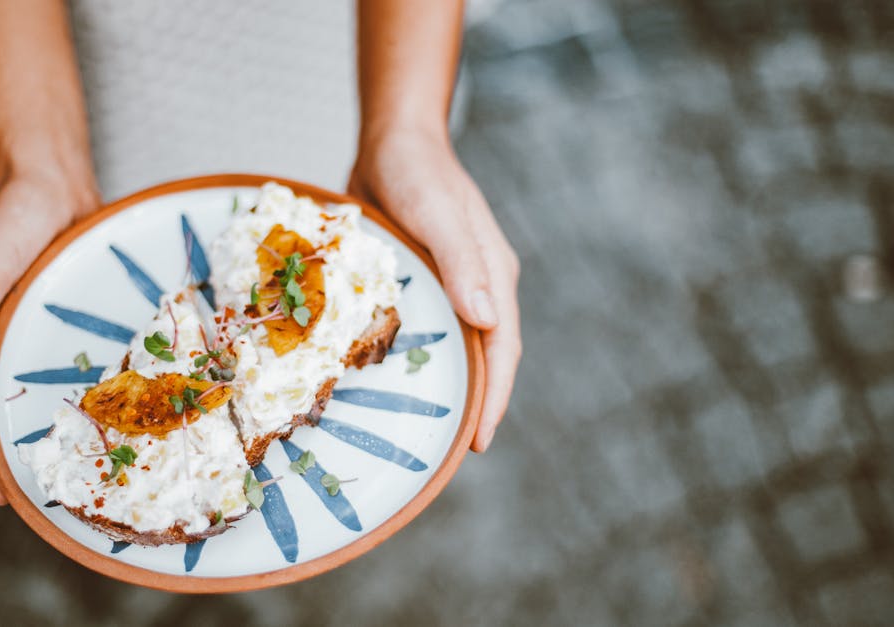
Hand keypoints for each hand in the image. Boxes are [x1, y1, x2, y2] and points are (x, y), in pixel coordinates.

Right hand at [0, 168, 98, 503]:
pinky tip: (106, 422)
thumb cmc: (12, 220)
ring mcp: (24, 337)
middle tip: (43, 499)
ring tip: (75, 473)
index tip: (1, 496)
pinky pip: (61, 373)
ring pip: (29, 400)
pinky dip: (74, 401)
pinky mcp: (57, 327)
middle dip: (9, 461)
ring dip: (42, 437)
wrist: (52, 181)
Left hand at [349, 126, 520, 451]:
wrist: (394, 142)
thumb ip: (462, 263)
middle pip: (483, 357)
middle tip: (449, 453)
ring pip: (455, 347)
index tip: (480, 442)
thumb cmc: (418, 173)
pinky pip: (427, 329)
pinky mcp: (423, 282)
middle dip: (474, 404)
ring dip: (446, 385)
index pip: (502, 349)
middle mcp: (477, 287)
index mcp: (493, 277)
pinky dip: (418, 358)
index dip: (494, 398)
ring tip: (424, 429)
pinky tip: (391, 381)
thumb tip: (488, 321)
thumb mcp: (438, 214)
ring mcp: (451, 285)